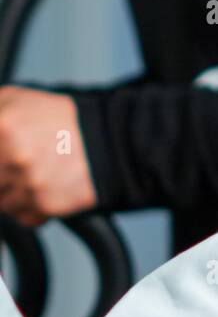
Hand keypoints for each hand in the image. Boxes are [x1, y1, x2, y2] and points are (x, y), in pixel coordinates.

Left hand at [0, 86, 97, 224]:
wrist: (107, 142)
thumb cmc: (61, 121)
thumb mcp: (16, 99)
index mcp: (2, 125)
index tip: (1, 160)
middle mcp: (11, 155)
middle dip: (0, 174)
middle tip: (15, 164)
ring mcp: (26, 183)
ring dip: (9, 192)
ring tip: (32, 174)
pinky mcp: (41, 207)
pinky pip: (19, 216)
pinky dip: (27, 207)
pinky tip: (43, 187)